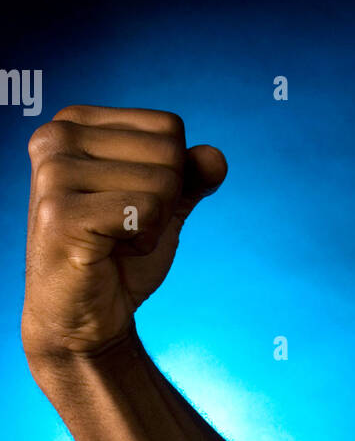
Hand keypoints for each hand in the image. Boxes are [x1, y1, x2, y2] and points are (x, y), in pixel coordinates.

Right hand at [21, 105, 226, 361]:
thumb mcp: (162, 204)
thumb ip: (189, 174)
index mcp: (73, 123)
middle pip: (169, 151)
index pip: (168, 126)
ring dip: (153, 224)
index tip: (129, 203)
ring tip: (113, 240)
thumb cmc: (118, 256)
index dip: (170, 174)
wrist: (85, 317)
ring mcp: (54, 174)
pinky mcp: (61, 214)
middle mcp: (56, 138)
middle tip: (122, 227)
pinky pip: (147, 211)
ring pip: (163, 182)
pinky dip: (143, 241)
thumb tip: (215, 158)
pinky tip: (109, 253)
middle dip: (164, 200)